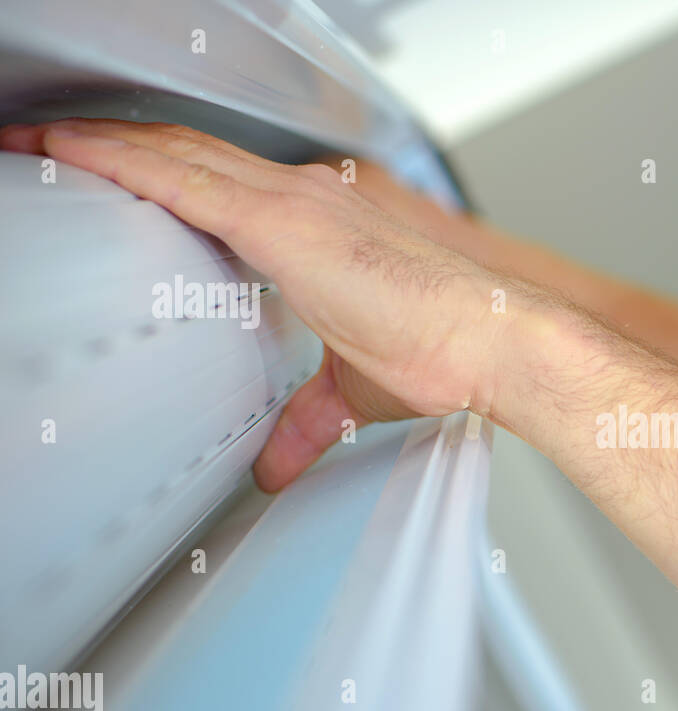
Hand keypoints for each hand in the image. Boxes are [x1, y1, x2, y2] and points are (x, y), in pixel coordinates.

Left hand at [0, 119, 519, 489]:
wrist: (494, 340)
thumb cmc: (447, 349)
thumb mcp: (353, 387)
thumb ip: (308, 418)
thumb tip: (281, 461)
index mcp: (320, 226)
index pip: (222, 182)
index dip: (160, 171)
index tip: (107, 175)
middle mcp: (307, 197)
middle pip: (189, 151)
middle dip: (115, 145)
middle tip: (49, 146)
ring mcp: (297, 202)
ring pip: (176, 150)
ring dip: (103, 144)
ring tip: (43, 145)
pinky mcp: (287, 223)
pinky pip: (181, 177)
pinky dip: (119, 160)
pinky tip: (73, 153)